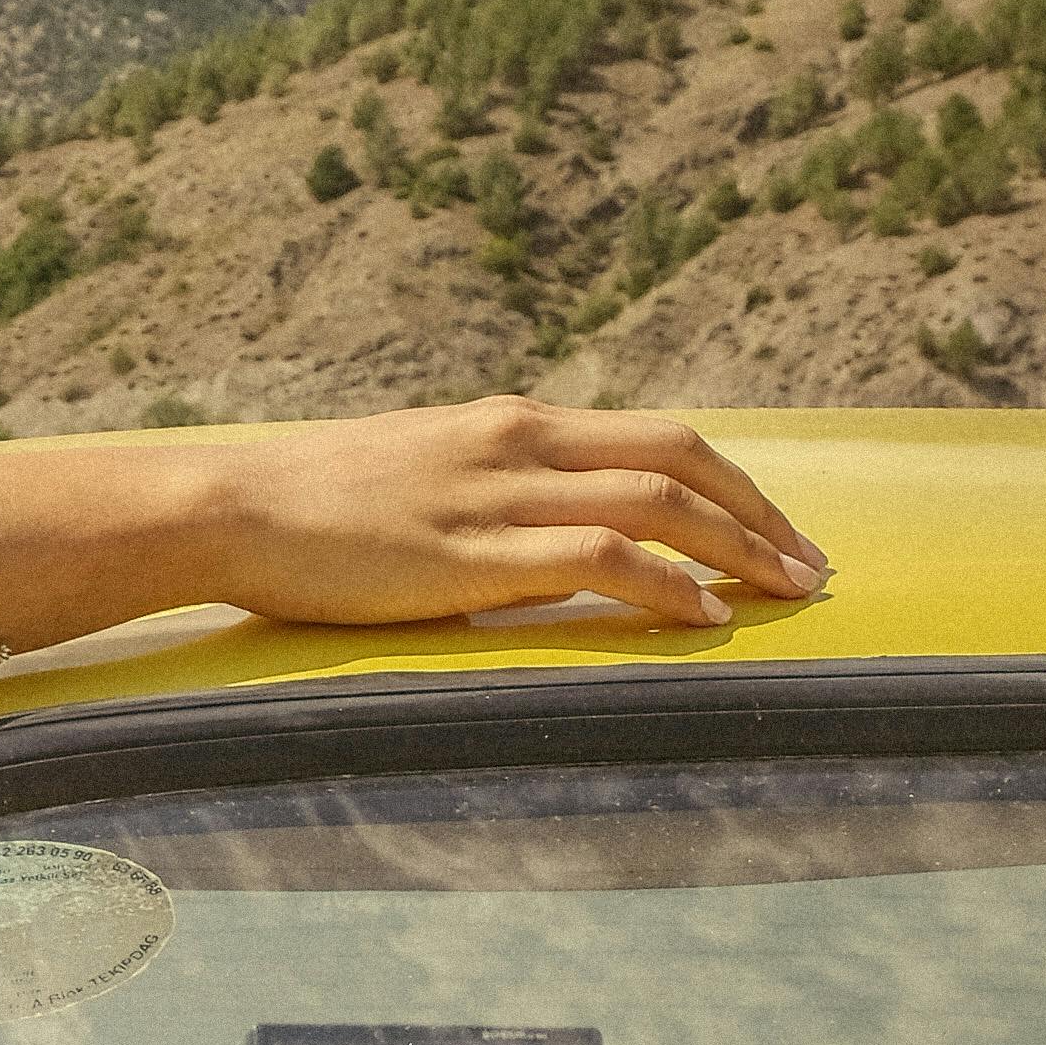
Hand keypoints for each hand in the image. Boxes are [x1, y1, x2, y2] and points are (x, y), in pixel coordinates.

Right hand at [210, 402, 825, 638]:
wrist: (234, 507)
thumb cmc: (314, 506)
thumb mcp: (424, 477)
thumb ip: (494, 494)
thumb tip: (550, 536)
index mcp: (512, 425)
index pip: (654, 438)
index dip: (733, 484)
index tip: (775, 531)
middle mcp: (521, 443)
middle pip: (681, 458)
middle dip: (760, 513)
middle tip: (812, 567)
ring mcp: (500, 494)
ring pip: (658, 503)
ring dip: (738, 550)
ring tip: (786, 595)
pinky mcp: (474, 552)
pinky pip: (599, 559)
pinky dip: (665, 586)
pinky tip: (702, 619)